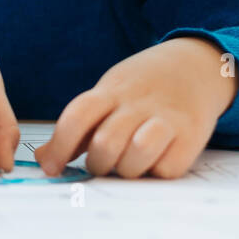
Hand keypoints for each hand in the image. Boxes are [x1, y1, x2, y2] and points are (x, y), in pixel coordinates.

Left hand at [35, 37, 238, 178]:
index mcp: (110, 91)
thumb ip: (78, 128)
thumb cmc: (141, 89)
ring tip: (127, 166)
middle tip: (99, 165)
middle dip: (96, 163)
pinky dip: (156, 172)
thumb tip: (44, 159)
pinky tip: (154, 163)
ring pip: (136, 154)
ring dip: (126, 169)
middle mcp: (137, 103)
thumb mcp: (106, 96)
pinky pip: (168, 168)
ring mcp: (166, 118)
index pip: (77, 116)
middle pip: (105, 142)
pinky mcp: (193, 135)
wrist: (195, 66)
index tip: (51, 167)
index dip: (59, 145)